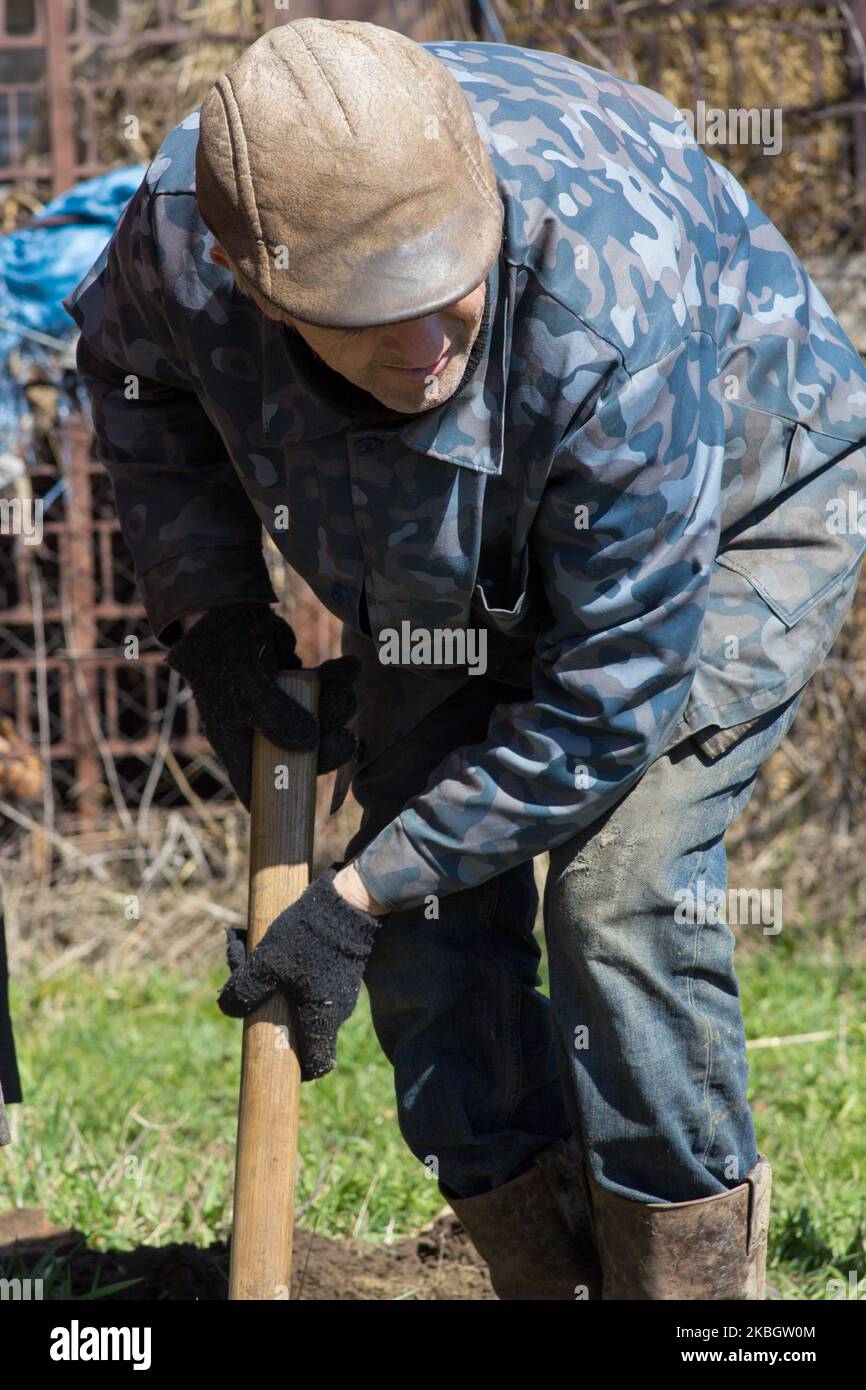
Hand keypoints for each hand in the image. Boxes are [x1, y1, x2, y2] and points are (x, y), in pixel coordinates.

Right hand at [165, 604, 358, 808]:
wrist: (228, 613)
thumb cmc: (228, 658)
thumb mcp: (249, 693)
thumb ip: (279, 720)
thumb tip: (311, 744)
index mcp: (241, 748)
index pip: (260, 792)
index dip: (283, 803)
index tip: (312, 798)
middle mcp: (263, 735)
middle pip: (306, 758)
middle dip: (330, 744)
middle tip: (344, 732)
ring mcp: (283, 711)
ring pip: (323, 723)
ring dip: (340, 705)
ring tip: (341, 682)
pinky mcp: (298, 687)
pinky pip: (327, 692)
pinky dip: (340, 680)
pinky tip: (348, 667)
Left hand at [219, 866, 380, 1080]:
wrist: (347, 901)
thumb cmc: (307, 937)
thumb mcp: (267, 964)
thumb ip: (245, 991)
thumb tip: (229, 1009)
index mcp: (322, 1019)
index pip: (317, 1065)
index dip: (296, 1071)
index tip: (275, 1061)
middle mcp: (336, 1011)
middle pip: (303, 1030)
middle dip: (272, 1014)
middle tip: (250, 988)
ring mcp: (340, 989)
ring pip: (304, 1001)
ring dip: (277, 986)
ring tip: (253, 955)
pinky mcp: (341, 969)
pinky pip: (311, 981)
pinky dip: (290, 971)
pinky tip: (273, 945)